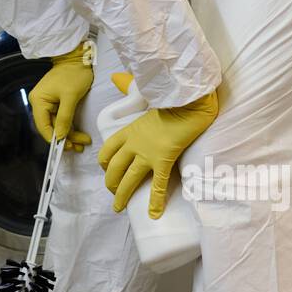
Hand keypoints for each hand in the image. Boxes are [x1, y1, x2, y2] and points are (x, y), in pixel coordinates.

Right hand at [28, 40, 93, 152]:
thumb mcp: (71, 96)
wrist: (78, 58)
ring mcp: (48, 103)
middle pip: (51, 126)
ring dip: (70, 134)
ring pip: (57, 124)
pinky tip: (79, 135)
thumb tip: (61, 136)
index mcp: (39, 101)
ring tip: (82, 143)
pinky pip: (61, 118)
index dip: (54, 138)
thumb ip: (64, 117)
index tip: (66, 147)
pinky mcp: (56, 103)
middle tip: (78, 147)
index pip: (43, 126)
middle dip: (66, 138)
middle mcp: (40, 103)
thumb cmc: (73, 74)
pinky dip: (70, 126)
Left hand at [98, 73, 218, 216]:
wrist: (188, 101)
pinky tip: (153, 214)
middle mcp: (133, 143)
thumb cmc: (171, 99)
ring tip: (119, 207)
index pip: (107, 149)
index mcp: (129, 130)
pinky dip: (155, 202)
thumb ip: (129, 89)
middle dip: (110, 183)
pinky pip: (157, 186)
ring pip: (128, 180)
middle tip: (114, 194)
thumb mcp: (145, 96)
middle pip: (113, 168)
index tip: (106, 170)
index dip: (103, 163)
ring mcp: (147, 153)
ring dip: (122, 196)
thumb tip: (116, 77)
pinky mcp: (163, 160)